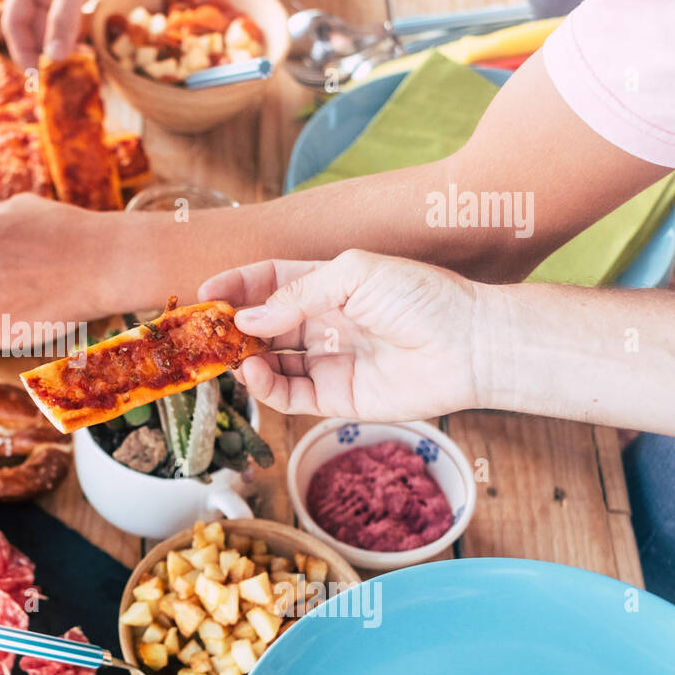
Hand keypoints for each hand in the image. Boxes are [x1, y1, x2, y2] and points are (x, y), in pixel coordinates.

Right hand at [4, 0, 171, 67]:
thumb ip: (64, 17)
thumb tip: (52, 59)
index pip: (13, 21)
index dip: (20, 50)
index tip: (35, 75)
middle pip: (30, 26)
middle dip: (39, 50)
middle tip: (54, 78)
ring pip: (51, 24)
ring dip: (58, 44)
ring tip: (71, 66)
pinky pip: (70, 18)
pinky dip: (74, 34)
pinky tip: (84, 47)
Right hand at [198, 250, 485, 420]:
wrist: (470, 345)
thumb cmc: (422, 297)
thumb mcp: (355, 275)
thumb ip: (297, 294)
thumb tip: (247, 320)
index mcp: (330, 285)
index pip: (271, 283)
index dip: (238, 287)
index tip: (205, 293)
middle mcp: (325, 324)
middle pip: (264, 325)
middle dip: (233, 327)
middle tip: (204, 331)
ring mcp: (329, 362)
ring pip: (270, 362)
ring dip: (243, 358)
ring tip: (228, 355)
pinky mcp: (336, 398)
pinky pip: (289, 394)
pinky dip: (265, 386)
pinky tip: (253, 372)